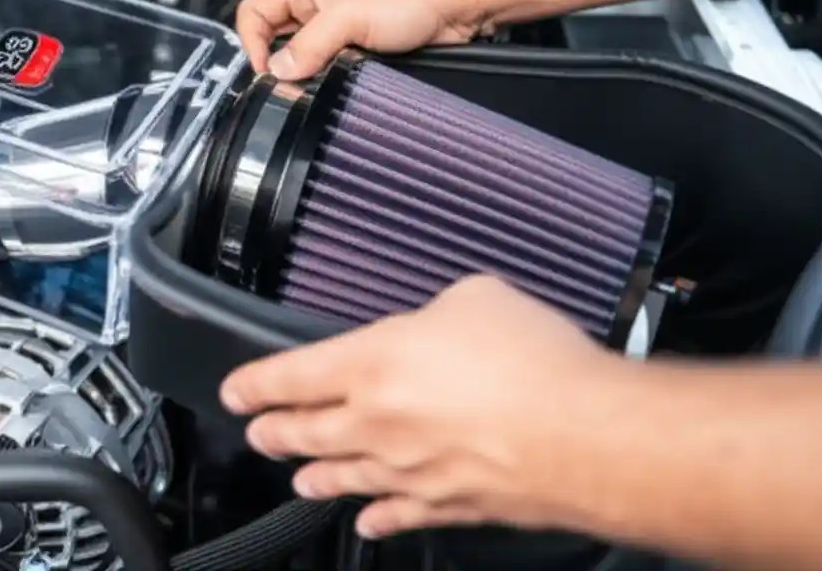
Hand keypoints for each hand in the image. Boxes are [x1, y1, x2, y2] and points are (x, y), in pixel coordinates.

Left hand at [219, 275, 622, 539]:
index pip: (291, 376)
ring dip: (315, 476)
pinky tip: (368, 523)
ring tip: (299, 479)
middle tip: (258, 434)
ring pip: (345, 476)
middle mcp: (377, 424)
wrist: (586, 437)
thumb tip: (438, 325)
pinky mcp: (449, 504)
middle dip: (275, 432)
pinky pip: (399, 515)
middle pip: (307, 433)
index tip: (235, 391)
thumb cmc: (532, 361)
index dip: (256, 384)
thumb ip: (439, 312)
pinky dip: (378, 520)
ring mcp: (409, 471)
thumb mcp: (476, 298)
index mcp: (371, 363)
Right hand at [235, 0, 486, 79]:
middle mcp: (317, 0)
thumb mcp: (346, 19)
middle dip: (280, 61)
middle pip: (276, 34)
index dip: (251, 42)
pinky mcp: (360, 38)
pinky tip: (339, 83)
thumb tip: (279, 72)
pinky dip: (331, 73)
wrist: (454, 1)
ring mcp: (339, 19)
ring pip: (305, 51)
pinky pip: (331, 59)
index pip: (253, 11)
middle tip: (290, 87)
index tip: (267, 73)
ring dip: (309, 70)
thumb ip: (307, 46)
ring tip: (317, 86)